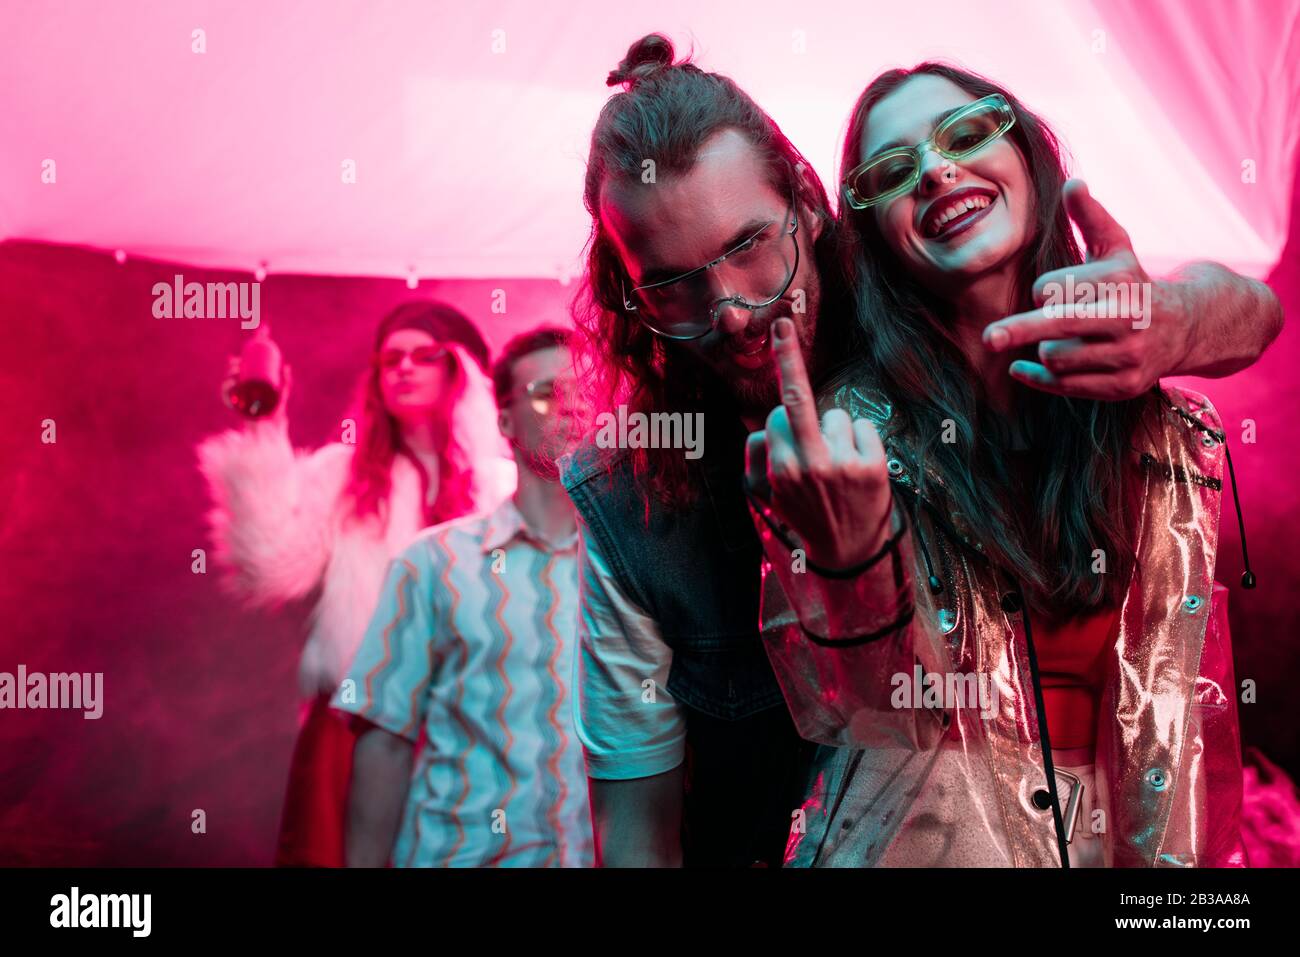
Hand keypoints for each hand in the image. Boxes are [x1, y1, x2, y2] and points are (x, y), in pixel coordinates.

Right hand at [221, 357, 291, 431]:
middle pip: (229, 381)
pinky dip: (227, 393)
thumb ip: (285, 381)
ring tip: (236, 373)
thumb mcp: (280, 394)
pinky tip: (229, 386)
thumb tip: (287, 366)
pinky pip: (228, 402)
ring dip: (228, 379)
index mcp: (243, 392)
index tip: (237, 359)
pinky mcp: (237, 411)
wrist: (274, 428)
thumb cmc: (276, 411)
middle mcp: (237, 398)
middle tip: (238, 365)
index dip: (232, 366)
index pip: (233, 376)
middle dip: (230, 370)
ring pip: (226, 390)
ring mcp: (236, 405)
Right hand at [744, 318, 891, 569]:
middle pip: (796, 400)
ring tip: (840, 468)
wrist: (849, 556)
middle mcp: (808, 466)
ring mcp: (842, 465)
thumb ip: (758, 461)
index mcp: (780, 471)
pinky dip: (862, 441)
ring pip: (836, 417)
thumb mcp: (769, 498)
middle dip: (787, 361)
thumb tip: (759, 428)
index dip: (784, 420)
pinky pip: (863, 428)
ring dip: (837, 434)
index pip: (777, 417)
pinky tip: (859, 468)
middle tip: (783, 325)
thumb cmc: (807, 518)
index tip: (776, 359)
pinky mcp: (872, 467)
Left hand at [982, 179, 1188, 400]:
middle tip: (989, 337)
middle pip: (1059, 325)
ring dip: (1044, 349)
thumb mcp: (1116, 247)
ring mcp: (1127, 356)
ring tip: (1058, 340)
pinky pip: (1066, 387)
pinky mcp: (1123, 387)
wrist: (1185, 327)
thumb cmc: (1134, 283)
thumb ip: (1091, 217)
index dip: (1043, 292)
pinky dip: (1038, 379)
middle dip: (1020, 330)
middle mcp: (1127, 320)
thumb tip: (1072, 183)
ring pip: (1057, 358)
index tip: (1053, 293)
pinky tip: (1022, 369)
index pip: (1054, 290)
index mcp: (1119, 281)